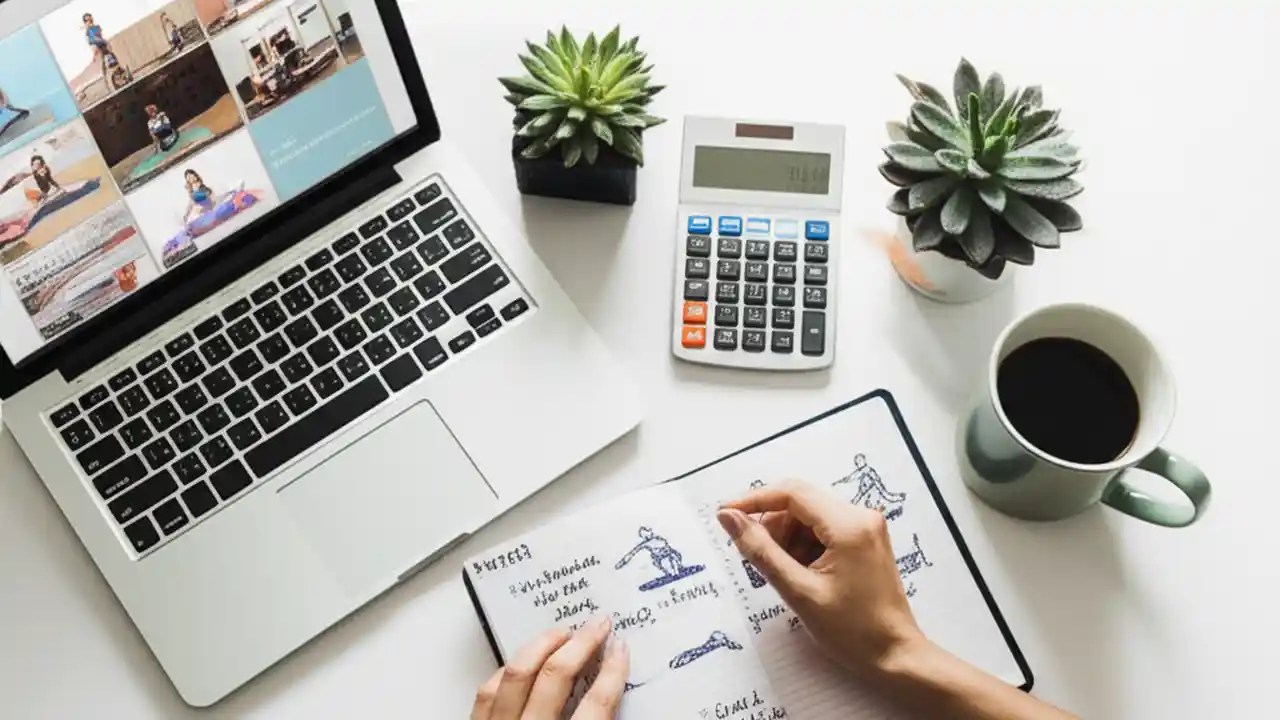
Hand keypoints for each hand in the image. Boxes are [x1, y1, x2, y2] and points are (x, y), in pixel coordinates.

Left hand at [470, 616, 629, 719]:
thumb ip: (597, 719)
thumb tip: (609, 688)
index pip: (596, 706)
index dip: (613, 673)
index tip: (620, 648)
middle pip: (555, 678)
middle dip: (580, 645)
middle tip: (598, 625)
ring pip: (517, 674)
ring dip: (542, 647)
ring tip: (561, 633)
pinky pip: (488, 692)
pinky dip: (508, 670)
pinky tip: (523, 660)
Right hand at [717, 481, 924, 677]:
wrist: (895, 656)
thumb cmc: (852, 631)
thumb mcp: (799, 591)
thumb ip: (760, 551)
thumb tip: (728, 518)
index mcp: (849, 525)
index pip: (791, 493)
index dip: (753, 500)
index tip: (725, 514)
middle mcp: (861, 516)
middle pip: (800, 502)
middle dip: (771, 525)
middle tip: (755, 557)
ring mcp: (866, 527)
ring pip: (809, 516)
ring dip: (787, 538)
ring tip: (783, 573)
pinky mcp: (865, 540)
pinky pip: (823, 529)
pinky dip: (804, 546)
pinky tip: (801, 573)